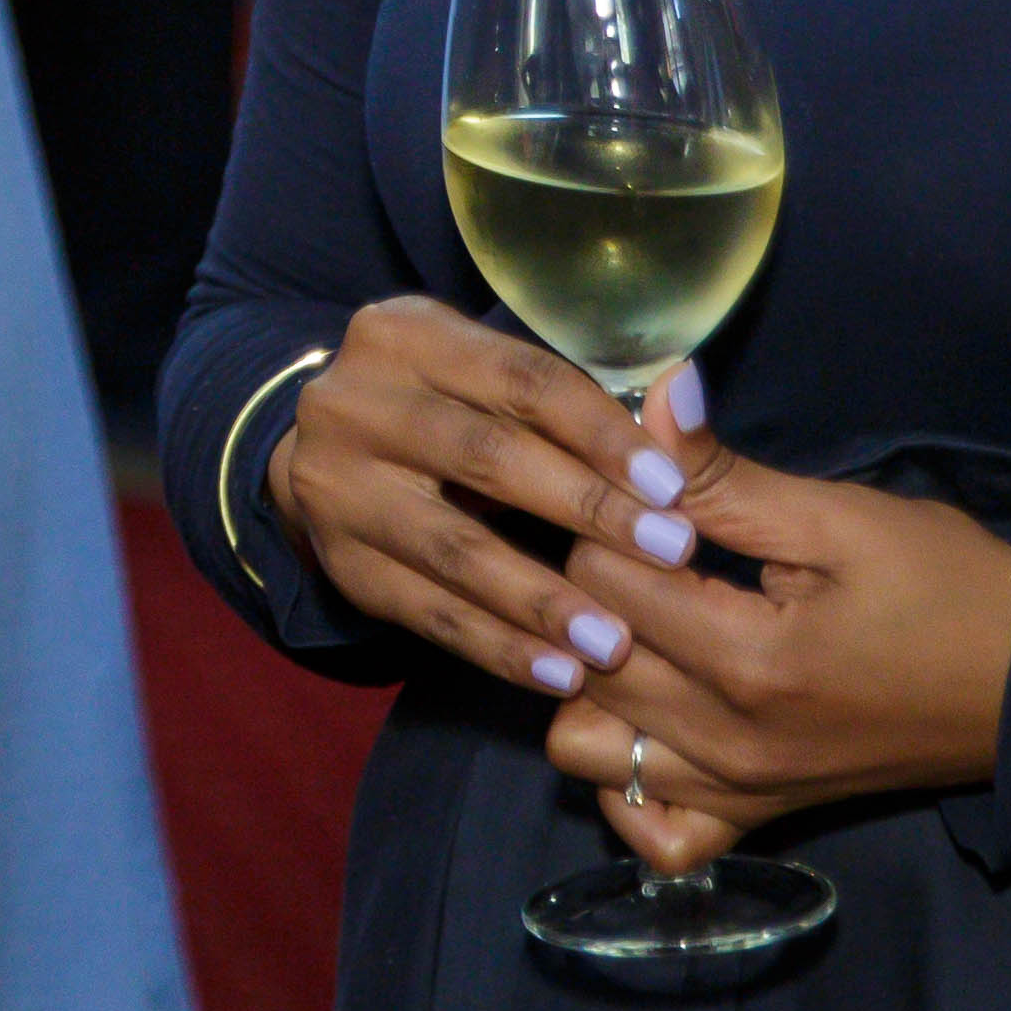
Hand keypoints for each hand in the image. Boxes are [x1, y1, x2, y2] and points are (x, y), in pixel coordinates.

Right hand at [259, 296, 655, 701]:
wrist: (326, 452)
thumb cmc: (448, 404)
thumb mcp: (489, 374)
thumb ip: (578, 396)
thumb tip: (685, 399)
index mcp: (406, 336)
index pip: (519, 379)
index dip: (600, 431)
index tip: (673, 485)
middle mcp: (355, 404)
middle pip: (486, 457)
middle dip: (586, 509)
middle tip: (670, 553)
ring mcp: (336, 489)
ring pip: (454, 549)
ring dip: (542, 600)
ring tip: (616, 641)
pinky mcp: (341, 566)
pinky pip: (428, 616)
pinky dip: (499, 649)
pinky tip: (558, 674)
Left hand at [542, 405, 1010, 876]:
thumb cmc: (944, 589)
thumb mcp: (838, 518)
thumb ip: (724, 475)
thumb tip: (654, 391)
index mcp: (744, 661)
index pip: (600, 577)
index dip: (609, 517)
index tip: (651, 494)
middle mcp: (723, 745)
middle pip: (580, 654)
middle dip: (589, 587)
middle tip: (638, 546)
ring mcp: (734, 794)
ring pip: (584, 749)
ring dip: (588, 684)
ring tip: (636, 627)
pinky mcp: (753, 821)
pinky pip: (648, 829)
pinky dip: (628, 782)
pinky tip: (651, 716)